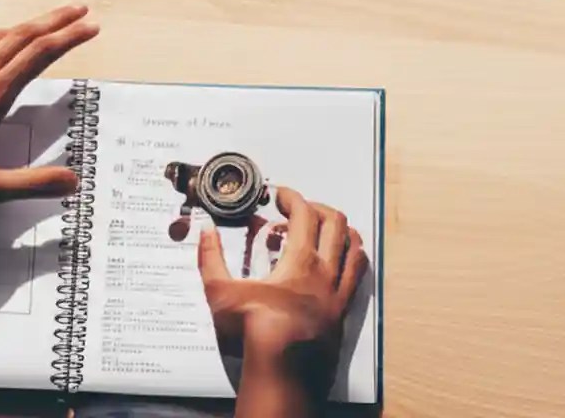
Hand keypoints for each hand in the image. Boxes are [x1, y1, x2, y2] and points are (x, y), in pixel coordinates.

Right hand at [197, 188, 367, 410]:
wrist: (283, 371)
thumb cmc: (254, 332)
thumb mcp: (220, 292)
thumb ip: (211, 259)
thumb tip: (206, 233)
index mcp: (300, 261)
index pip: (303, 214)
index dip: (292, 197)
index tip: (280, 195)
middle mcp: (325, 272)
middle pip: (334, 223)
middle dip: (316, 208)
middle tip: (298, 209)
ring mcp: (338, 292)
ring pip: (353, 247)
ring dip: (340, 230)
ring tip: (324, 229)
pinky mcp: (343, 312)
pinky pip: (358, 276)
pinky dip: (352, 258)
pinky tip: (339, 262)